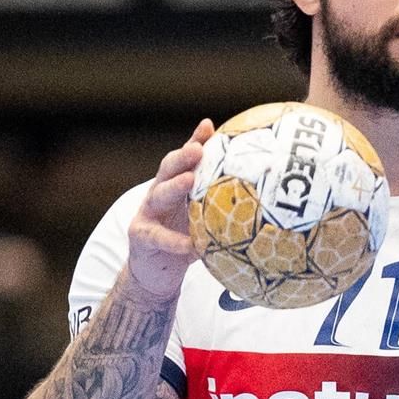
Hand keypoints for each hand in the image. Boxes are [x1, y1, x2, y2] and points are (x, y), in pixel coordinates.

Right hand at [122, 120, 213, 303]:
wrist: (156, 272)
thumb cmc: (184, 240)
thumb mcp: (202, 219)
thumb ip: (219, 203)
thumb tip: (258, 192)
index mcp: (176, 185)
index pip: (186, 158)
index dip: (195, 140)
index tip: (209, 126)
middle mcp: (159, 193)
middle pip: (168, 168)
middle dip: (183, 156)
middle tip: (198, 149)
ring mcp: (147, 213)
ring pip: (158, 195)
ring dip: (174, 186)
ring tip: (190, 181)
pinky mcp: (141, 237)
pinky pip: (158, 237)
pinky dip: (174, 241)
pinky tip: (191, 245)